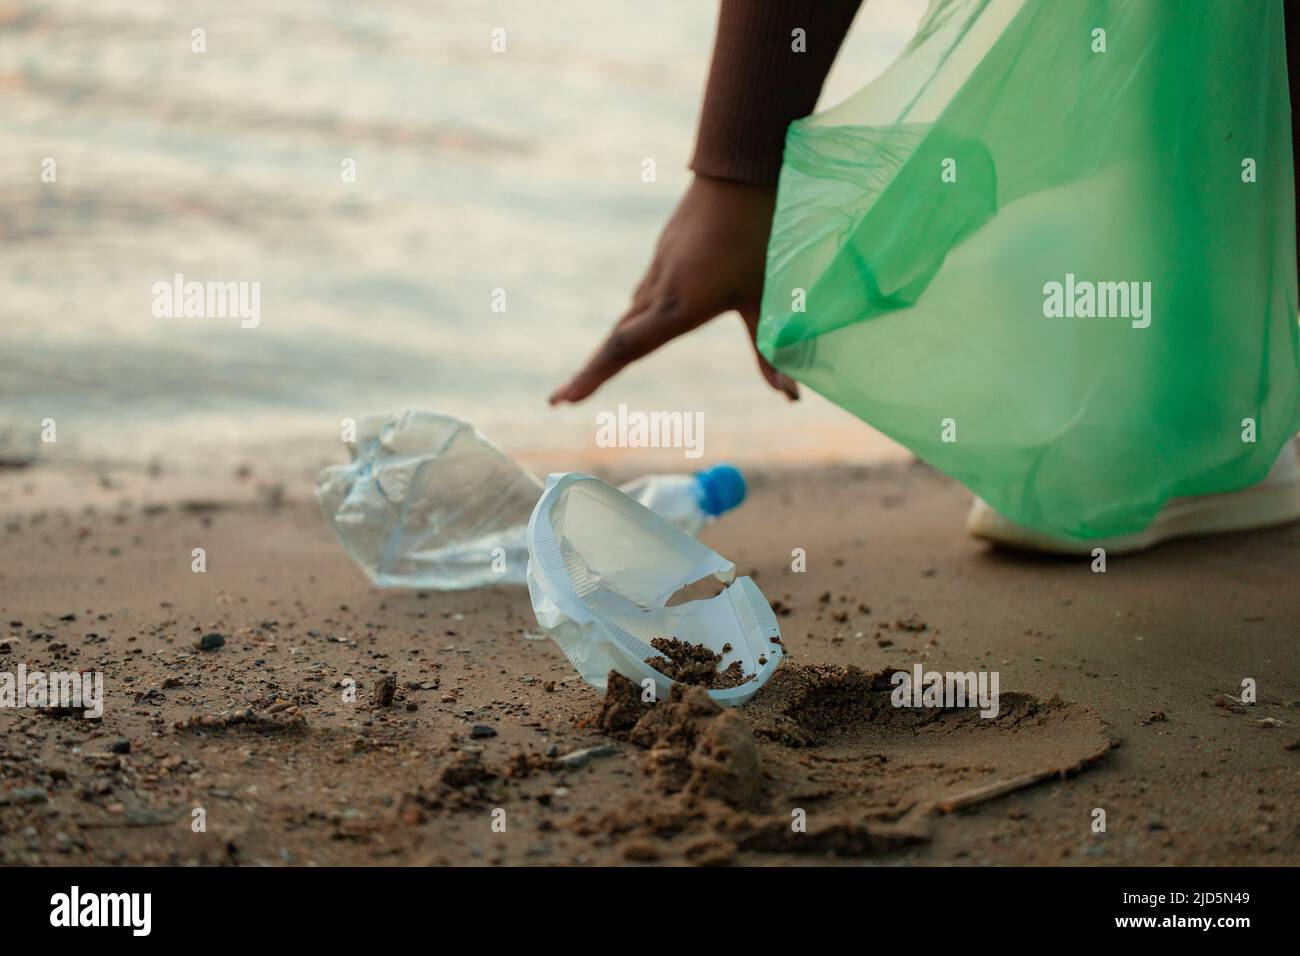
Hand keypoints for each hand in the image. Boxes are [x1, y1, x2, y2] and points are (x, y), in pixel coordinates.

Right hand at [549, 174, 798, 403]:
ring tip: (595, 373)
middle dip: (591, 372)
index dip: (593, 377)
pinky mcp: (665, 254)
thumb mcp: (765, 298)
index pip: (625, 349)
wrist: (739, 171)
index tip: (563, 399)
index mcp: (678, 306)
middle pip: (617, 340)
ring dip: (612, 348)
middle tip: (561, 400)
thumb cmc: (758, 235)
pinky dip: (632, 321)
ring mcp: (659, 269)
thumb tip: (791, 399)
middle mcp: (659, 291)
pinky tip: (638, 325)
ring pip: (629, 317)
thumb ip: (770, 353)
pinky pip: (642, 296)